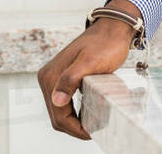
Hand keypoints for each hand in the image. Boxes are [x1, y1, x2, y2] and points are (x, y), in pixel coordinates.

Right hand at [37, 1, 139, 138]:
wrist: (113, 27)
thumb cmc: (106, 43)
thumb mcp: (90, 62)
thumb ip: (71, 79)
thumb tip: (56, 101)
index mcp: (51, 76)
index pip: (58, 113)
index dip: (74, 128)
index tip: (91, 134)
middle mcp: (48, 77)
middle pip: (57, 114)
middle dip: (73, 127)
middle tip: (93, 132)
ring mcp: (55, 77)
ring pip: (60, 110)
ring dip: (73, 120)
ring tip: (92, 126)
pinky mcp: (63, 76)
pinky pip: (65, 101)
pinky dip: (74, 111)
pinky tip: (88, 114)